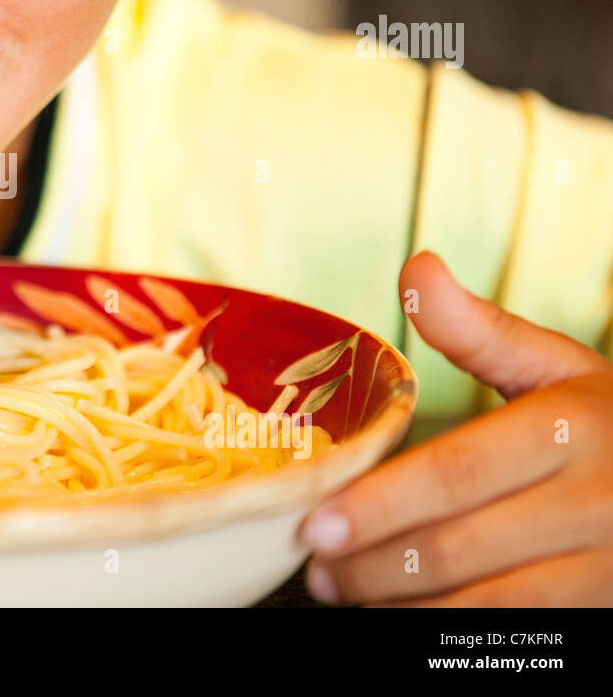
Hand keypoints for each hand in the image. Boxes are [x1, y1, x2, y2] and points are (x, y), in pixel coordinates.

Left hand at [300, 250, 612, 605]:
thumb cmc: (605, 421)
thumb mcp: (556, 366)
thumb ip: (480, 329)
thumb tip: (417, 267)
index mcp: (570, 431)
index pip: (460, 473)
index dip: (383, 503)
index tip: (318, 520)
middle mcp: (594, 502)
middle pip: (460, 545)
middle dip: (374, 563)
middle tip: (315, 566)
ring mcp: (604, 568)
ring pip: (484, 602)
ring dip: (401, 603)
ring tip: (341, 591)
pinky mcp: (601, 611)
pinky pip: (512, 633)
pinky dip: (447, 628)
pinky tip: (399, 614)